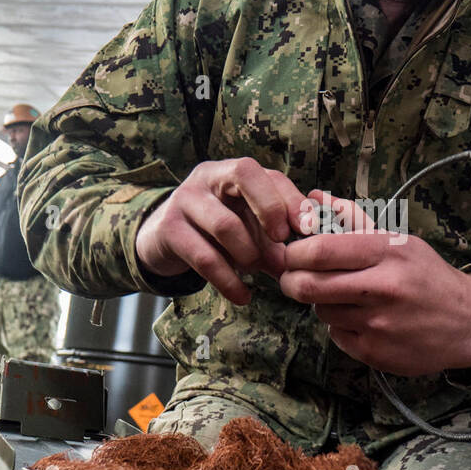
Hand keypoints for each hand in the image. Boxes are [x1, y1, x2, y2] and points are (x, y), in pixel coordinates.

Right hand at [135, 158, 309, 304]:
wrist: (162, 241)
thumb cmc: (217, 232)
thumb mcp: (249, 230)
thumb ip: (276, 240)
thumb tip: (308, 261)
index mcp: (232, 172)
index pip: (266, 173)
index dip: (290, 198)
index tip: (308, 228)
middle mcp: (208, 177)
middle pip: (244, 174)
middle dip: (271, 208)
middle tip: (282, 240)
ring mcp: (184, 200)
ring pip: (225, 224)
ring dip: (248, 254)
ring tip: (255, 270)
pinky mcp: (169, 230)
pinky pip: (205, 258)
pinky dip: (229, 282)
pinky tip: (243, 297)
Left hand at [278, 192, 470, 375]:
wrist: (468, 323)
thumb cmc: (427, 276)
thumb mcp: (399, 241)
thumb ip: (353, 220)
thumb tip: (316, 197)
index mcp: (387, 252)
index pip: (319, 250)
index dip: (295, 252)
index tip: (292, 254)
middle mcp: (381, 287)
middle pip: (306, 285)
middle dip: (291, 281)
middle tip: (294, 278)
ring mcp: (377, 323)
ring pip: (320, 311)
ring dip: (323, 304)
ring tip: (345, 298)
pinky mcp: (374, 352)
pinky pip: (335, 335)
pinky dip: (341, 326)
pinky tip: (363, 320)